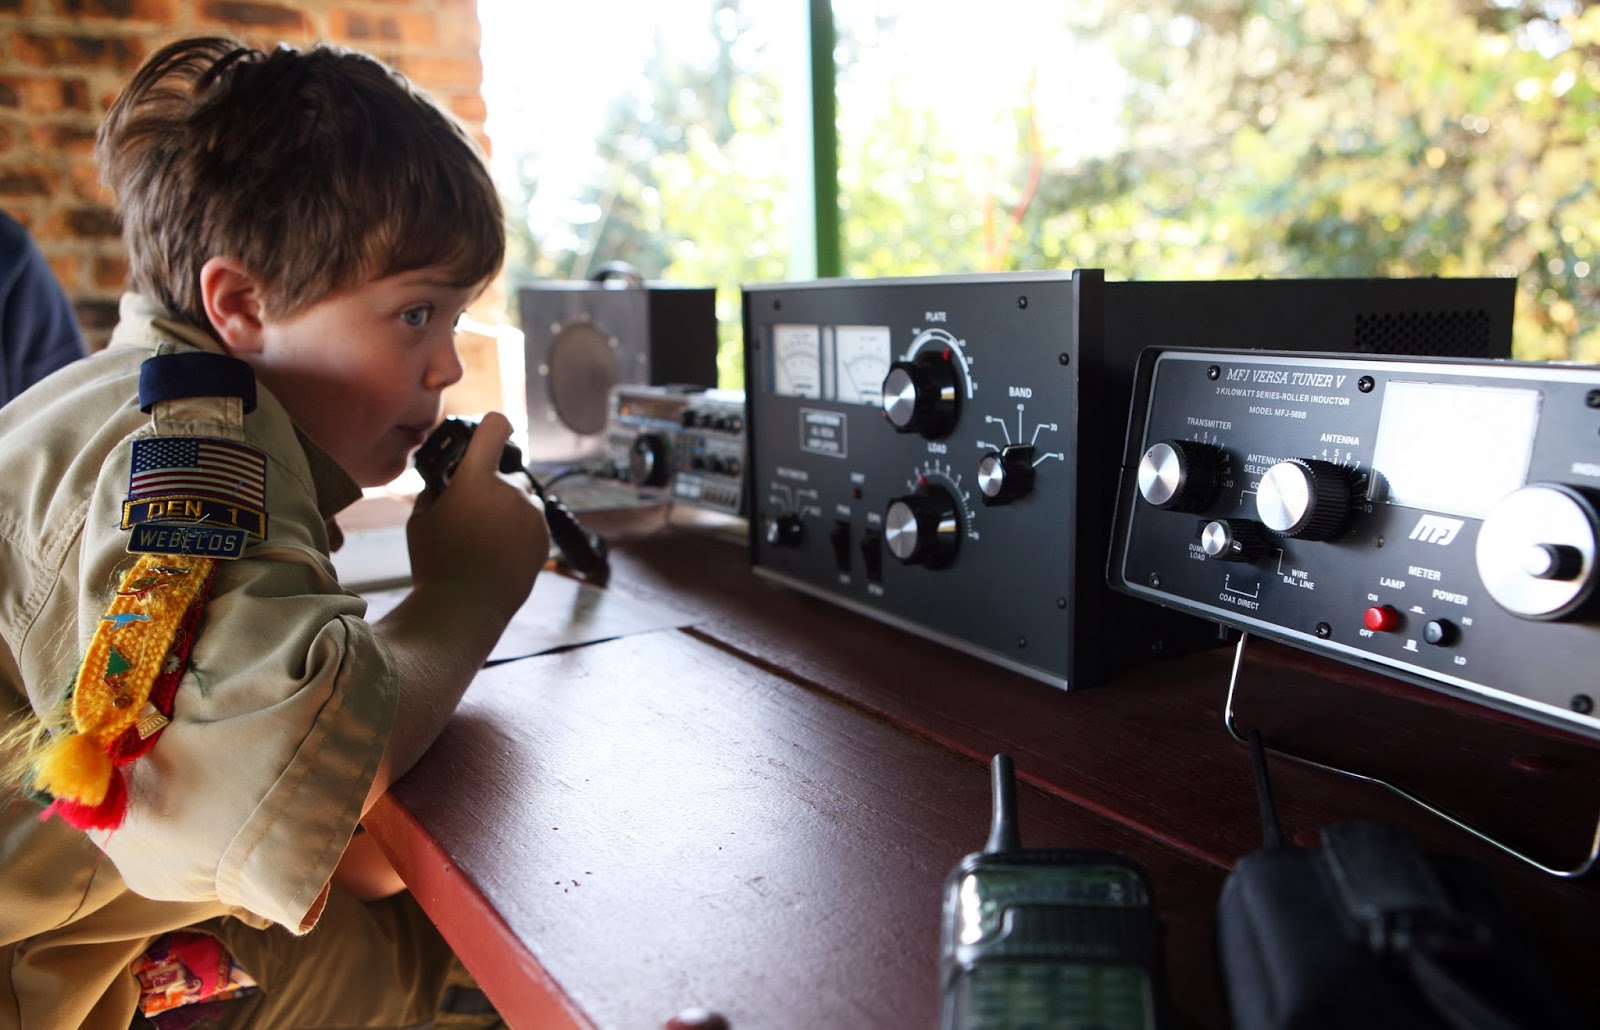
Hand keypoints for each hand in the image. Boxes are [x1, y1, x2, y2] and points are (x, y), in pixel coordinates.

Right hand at [405, 412, 550, 619]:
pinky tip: (498, 552)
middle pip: (505, 474)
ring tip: (483, 540)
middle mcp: (511, 491)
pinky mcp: (545, 536)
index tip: (494, 428)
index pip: (495, 428)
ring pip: (521, 499)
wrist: (465, 608)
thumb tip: (447, 479)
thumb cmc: (435, 562)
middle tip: (470, 515)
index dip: (494, 425)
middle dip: (491, 486)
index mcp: (477, 479)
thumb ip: (437, 489)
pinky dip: (519, 529)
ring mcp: (532, 514)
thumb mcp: (421, 519)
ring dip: (507, 509)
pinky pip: (532, 521)